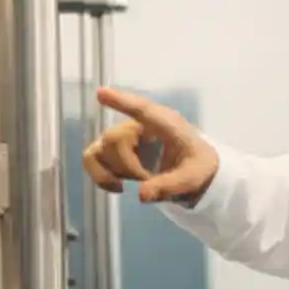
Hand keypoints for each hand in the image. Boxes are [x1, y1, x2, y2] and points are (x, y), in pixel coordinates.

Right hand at [82, 88, 218, 203]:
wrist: (192, 169)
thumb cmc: (196, 165)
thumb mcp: (192, 179)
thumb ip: (169, 186)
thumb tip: (141, 195)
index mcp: (166, 124)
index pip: (142, 110)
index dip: (121, 102)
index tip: (101, 93)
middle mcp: (139, 125)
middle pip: (114, 139)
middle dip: (128, 167)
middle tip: (147, 180)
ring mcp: (123, 137)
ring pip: (99, 151)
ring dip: (113, 172)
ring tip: (136, 182)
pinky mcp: (112, 151)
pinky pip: (92, 159)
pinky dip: (99, 175)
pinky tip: (117, 187)